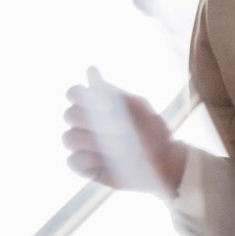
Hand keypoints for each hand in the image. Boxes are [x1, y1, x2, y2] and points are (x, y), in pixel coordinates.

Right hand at [62, 81, 185, 193]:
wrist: (165, 160)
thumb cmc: (152, 130)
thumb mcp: (138, 108)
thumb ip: (113, 93)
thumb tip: (90, 70)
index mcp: (95, 106)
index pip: (74, 93)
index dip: (81, 96)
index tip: (107, 105)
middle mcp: (84, 124)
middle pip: (69, 115)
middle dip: (91, 121)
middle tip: (120, 129)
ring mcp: (81, 145)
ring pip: (69, 138)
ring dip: (93, 141)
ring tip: (118, 147)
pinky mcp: (83, 166)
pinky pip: (73, 160)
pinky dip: (89, 159)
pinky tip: (106, 160)